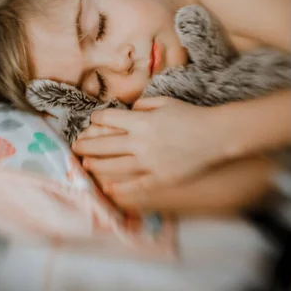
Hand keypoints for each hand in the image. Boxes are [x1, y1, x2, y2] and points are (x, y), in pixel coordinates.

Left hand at [71, 97, 225, 193]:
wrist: (215, 135)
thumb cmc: (191, 116)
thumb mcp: (166, 102)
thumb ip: (144, 104)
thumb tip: (130, 109)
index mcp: (141, 121)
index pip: (109, 119)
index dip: (97, 120)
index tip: (91, 121)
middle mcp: (140, 142)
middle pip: (105, 145)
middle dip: (86, 145)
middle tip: (75, 147)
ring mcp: (149, 163)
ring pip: (114, 166)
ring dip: (97, 166)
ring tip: (85, 165)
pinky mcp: (159, 178)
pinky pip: (135, 185)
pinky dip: (120, 188)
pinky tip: (109, 188)